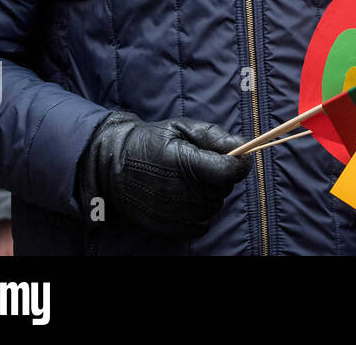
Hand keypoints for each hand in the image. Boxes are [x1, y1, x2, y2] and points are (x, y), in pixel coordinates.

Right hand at [79, 112, 250, 238]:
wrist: (111, 167)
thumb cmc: (150, 142)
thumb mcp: (182, 128)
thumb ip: (215, 136)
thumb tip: (243, 146)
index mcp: (183, 161)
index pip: (228, 171)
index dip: (239, 164)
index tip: (238, 158)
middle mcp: (178, 190)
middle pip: (223, 189)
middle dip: (221, 176)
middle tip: (204, 165)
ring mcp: (173, 211)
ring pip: (214, 206)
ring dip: (211, 194)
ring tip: (191, 180)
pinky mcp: (168, 226)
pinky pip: (201, 224)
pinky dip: (201, 212)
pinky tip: (187, 197)